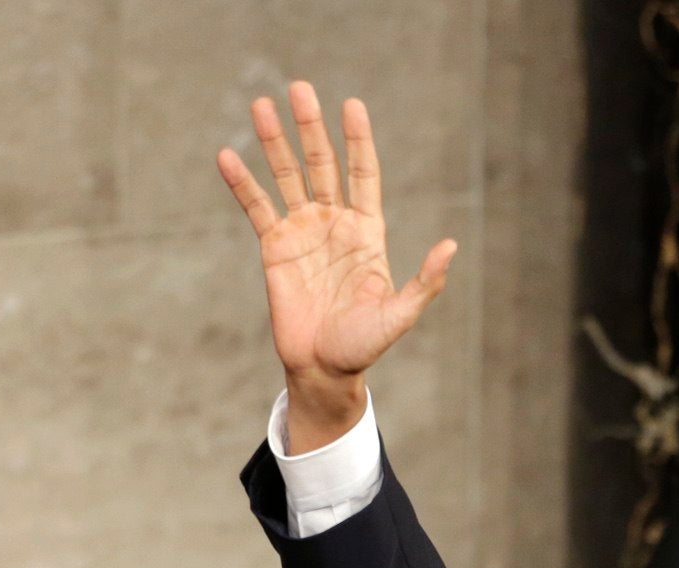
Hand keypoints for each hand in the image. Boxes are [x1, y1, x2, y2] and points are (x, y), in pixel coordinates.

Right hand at [218, 85, 455, 453]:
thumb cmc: (365, 345)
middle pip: (323, 164)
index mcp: (367, 231)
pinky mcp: (274, 247)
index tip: (352, 105)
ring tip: (261, 105)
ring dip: (275, 142)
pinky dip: (242, 183)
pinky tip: (227, 155)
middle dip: (311, 128)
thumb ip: (425, 281)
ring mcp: (303, 231)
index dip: (357, 140)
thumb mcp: (400, 315)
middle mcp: (334, 223)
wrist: (324, 369)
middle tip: (301, 88)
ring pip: (287, 176)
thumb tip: (451, 246)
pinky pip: (256, 208)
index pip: (362, 174)